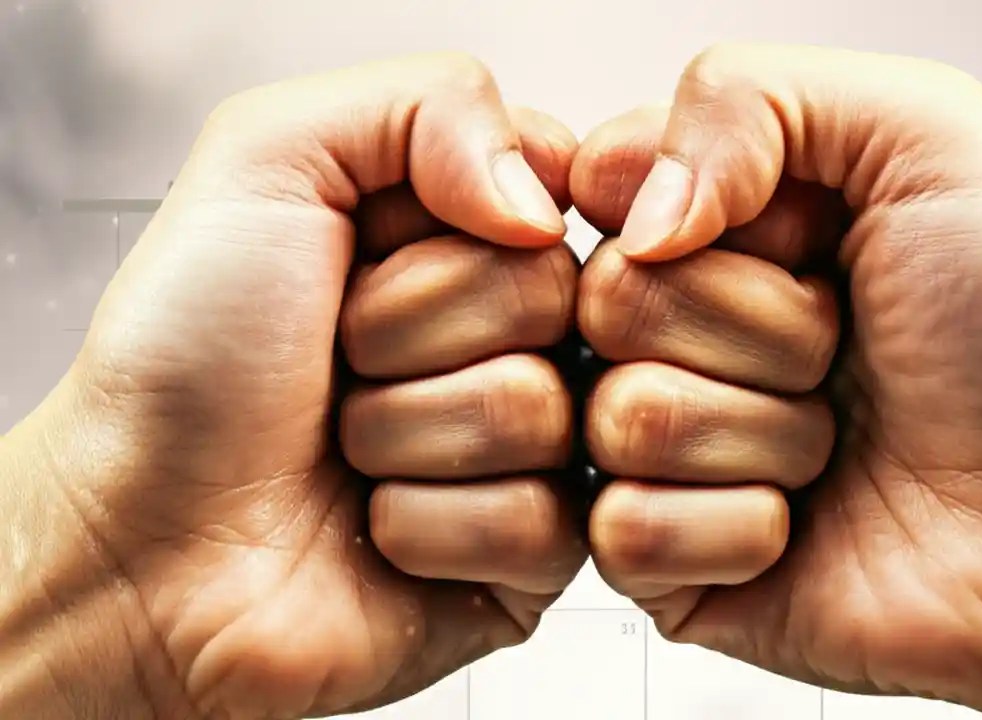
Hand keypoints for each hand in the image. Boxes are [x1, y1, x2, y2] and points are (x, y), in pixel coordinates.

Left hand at [0, 54, 585, 718]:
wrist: (136, 542)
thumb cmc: (182, 365)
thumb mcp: (266, 164)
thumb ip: (426, 102)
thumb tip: (544, 195)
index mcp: (464, 237)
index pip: (557, 191)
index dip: (466, 226)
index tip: (376, 250)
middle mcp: (506, 338)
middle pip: (554, 297)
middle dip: (407, 328)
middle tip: (341, 360)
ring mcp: (525, 449)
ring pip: (542, 412)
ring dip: (404, 432)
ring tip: (343, 448)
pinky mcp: (526, 554)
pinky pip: (537, 521)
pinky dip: (424, 525)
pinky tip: (374, 523)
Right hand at [571, 44, 981, 717]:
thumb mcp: (927, 138)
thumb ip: (750, 96)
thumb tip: (634, 207)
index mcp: (726, 228)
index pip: (600, 184)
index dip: (688, 211)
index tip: (798, 236)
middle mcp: (688, 333)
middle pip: (606, 299)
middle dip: (757, 324)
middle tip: (841, 350)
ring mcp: (672, 452)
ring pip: (618, 415)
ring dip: (765, 432)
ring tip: (838, 440)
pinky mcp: (671, 562)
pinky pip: (627, 530)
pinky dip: (739, 527)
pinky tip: (805, 523)